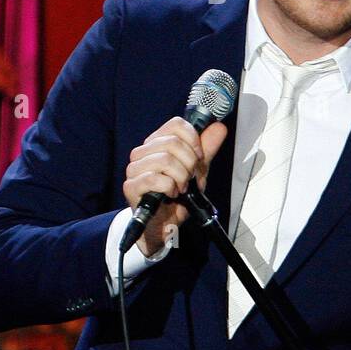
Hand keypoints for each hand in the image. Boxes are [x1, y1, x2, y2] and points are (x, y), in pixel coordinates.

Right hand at [123, 117, 227, 255]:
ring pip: (165, 159)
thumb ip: (207, 149)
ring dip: (181, 177)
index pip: (176, 124)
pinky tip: (171, 195)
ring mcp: (134, 169)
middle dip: (189, 163)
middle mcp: (142, 152)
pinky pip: (155, 178)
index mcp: (156, 143)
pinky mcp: (131, 186)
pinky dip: (170, 187)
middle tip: (190, 178)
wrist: (166, 224)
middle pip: (172, 142)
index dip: (193, 139)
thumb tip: (219, 127)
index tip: (199, 157)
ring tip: (181, 188)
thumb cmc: (178, 196)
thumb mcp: (197, 169)